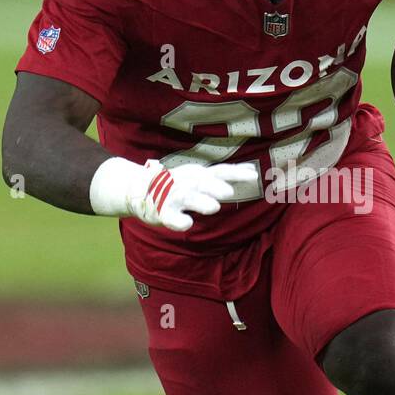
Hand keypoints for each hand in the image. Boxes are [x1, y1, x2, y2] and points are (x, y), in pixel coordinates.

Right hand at [126, 159, 256, 230]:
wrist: (139, 189)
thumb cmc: (176, 184)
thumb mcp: (199, 175)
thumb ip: (222, 176)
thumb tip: (251, 170)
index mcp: (198, 174)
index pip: (220, 171)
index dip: (236, 173)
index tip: (254, 175)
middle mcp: (187, 183)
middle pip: (203, 183)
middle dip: (215, 187)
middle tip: (229, 192)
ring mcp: (174, 197)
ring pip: (188, 199)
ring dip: (200, 202)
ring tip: (214, 207)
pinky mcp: (163, 213)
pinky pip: (173, 219)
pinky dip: (181, 221)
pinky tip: (187, 223)